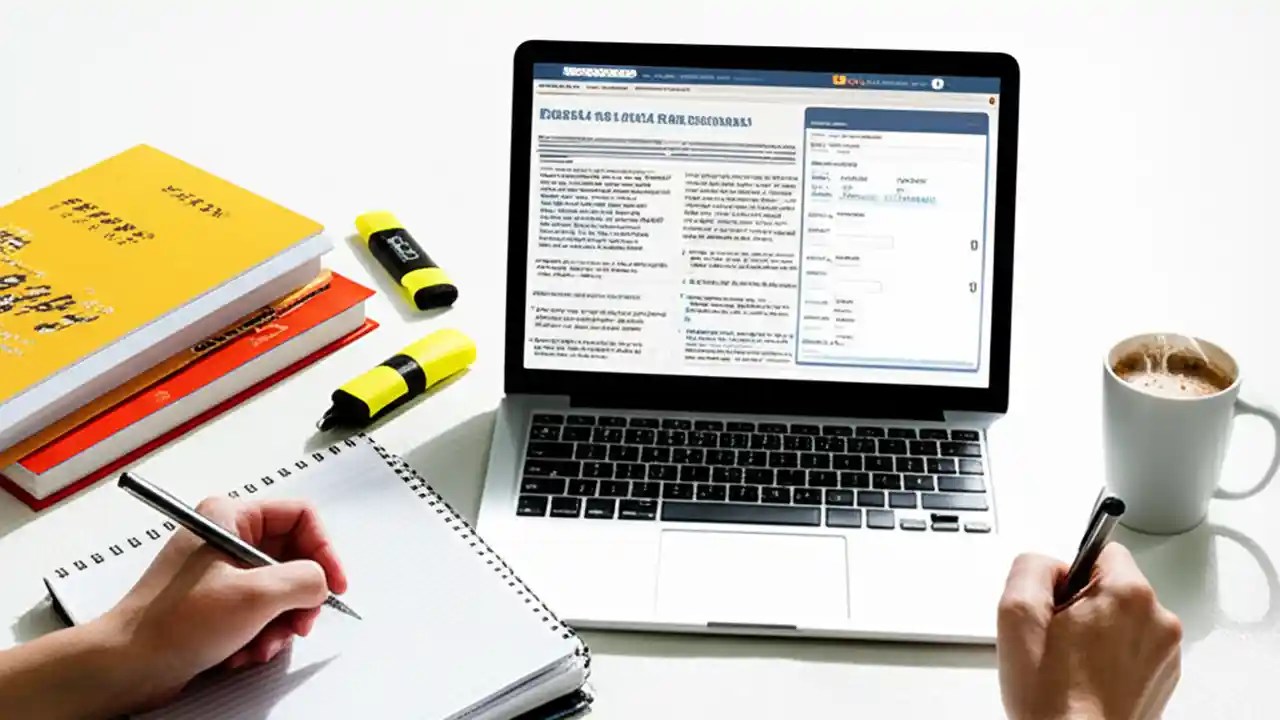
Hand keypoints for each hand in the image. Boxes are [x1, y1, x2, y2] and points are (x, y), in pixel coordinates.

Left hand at [99, 497, 347, 708]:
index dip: (325, 551)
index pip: (301, 517)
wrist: (127, 667)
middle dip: (299, 599)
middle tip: (299, 623)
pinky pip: (260, 613)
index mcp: (230, 516)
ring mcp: (221, 571)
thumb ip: (306, 580)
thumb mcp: (256, 595)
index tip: (334, 584)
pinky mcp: (217, 603)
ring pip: (280, 591)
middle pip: (294, 558)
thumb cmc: (173, 624)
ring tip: (260, 644)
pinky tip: (242, 651)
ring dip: (279, 624)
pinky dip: (260, 636)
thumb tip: (322, 583)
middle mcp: (226, 538)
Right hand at [997, 544, 1181, 719]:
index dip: (1069, 574)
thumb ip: (1031, 567)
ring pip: (1125, 616)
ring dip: (1100, 630)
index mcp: (1127, 595)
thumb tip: (1050, 564)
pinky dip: (1113, 655)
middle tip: (1059, 638)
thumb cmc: (1050, 698)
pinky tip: (1089, 677)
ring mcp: (1166, 651)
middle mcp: (1158, 619)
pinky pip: (1135, 646)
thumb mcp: (1016, 614)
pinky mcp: (1165, 676)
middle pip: (1115, 584)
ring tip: (1073, 662)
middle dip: (1084, 603)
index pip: (1103, 549)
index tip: (1059, 605)